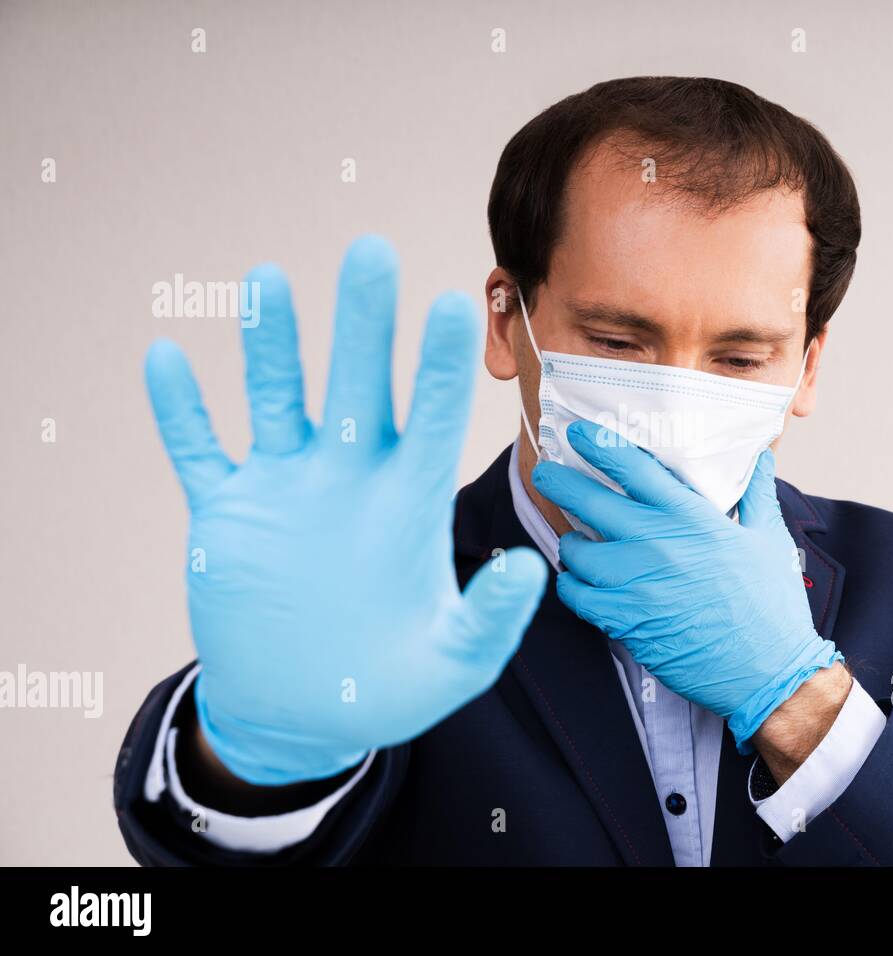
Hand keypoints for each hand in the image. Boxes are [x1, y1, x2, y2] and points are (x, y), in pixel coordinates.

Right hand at [145, 235, 547, 785]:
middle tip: (370, 250)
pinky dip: (181, 412)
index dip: (440, 365)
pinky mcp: (226, 515)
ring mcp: (284, 491)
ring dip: (270, 345)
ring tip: (268, 279)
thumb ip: (490, 622)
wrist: (301, 713)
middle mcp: (347, 478)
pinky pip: (199, 452)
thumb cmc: (386, 687)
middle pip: (355, 384)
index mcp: (407, 504)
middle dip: (362, 323)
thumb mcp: (450, 664)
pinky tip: (167, 358)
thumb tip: (531, 569)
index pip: (430, 418)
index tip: (457, 303)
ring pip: (275, 400)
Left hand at [532, 420, 842, 751]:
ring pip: (575, 550)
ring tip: (575, 540)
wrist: (768, 670)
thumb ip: (756, 494)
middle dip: (559, 480)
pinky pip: (575, 594)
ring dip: (571, 543)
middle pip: (589, 500)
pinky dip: (571, 585)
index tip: (579, 433)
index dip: (598, 444)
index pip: (632, 467)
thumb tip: (758, 458)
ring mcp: (635, 583)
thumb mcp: (769, 539)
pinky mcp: (623, 621)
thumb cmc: (771, 605)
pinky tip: (579, 582)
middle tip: (546, 472)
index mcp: (691, 517)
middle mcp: (656, 543)